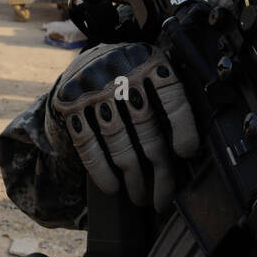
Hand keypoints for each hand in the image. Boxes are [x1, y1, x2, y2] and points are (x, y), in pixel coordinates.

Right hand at [52, 43, 198, 211]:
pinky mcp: (69, 102)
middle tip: (162, 197)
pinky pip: (86, 142)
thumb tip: (187, 150)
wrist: (87, 59)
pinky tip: (112, 186)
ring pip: (118, 140)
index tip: (186, 153)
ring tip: (139, 197)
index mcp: (149, 60)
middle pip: (147, 127)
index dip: (182, 126)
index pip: (172, 95)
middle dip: (158, 169)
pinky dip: (100, 168)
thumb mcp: (152, 70)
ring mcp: (92, 87)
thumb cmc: (132, 75)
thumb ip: (168, 95)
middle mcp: (120, 70)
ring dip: (132, 175)